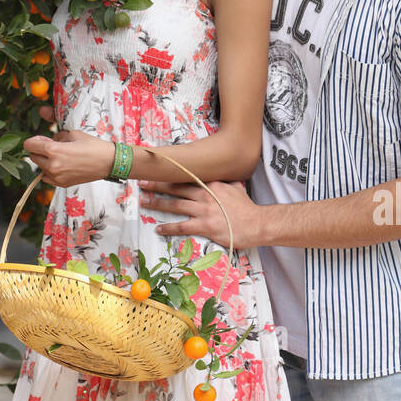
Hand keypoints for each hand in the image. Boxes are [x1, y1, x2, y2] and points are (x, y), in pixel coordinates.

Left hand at [22, 130, 114, 187]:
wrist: (108, 162)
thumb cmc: (92, 146)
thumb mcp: (73, 134)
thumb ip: (56, 137)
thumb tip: (48, 140)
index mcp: (53, 150)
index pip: (29, 145)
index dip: (34, 140)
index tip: (41, 139)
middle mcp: (52, 165)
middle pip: (32, 157)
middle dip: (39, 150)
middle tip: (52, 146)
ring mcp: (57, 177)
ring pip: (40, 167)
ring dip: (44, 161)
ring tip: (60, 157)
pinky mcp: (62, 184)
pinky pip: (46, 177)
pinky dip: (49, 171)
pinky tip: (61, 166)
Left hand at [139, 178, 264, 251]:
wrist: (257, 223)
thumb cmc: (247, 208)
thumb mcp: (236, 188)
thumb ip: (226, 184)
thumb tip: (223, 181)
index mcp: (211, 184)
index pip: (187, 177)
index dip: (171, 175)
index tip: (159, 172)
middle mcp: (205, 194)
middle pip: (176, 188)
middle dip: (157, 185)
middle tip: (143, 183)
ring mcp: (204, 210)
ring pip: (175, 204)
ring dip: (158, 203)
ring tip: (145, 202)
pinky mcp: (204, 226)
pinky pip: (182, 226)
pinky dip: (168, 227)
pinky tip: (159, 228)